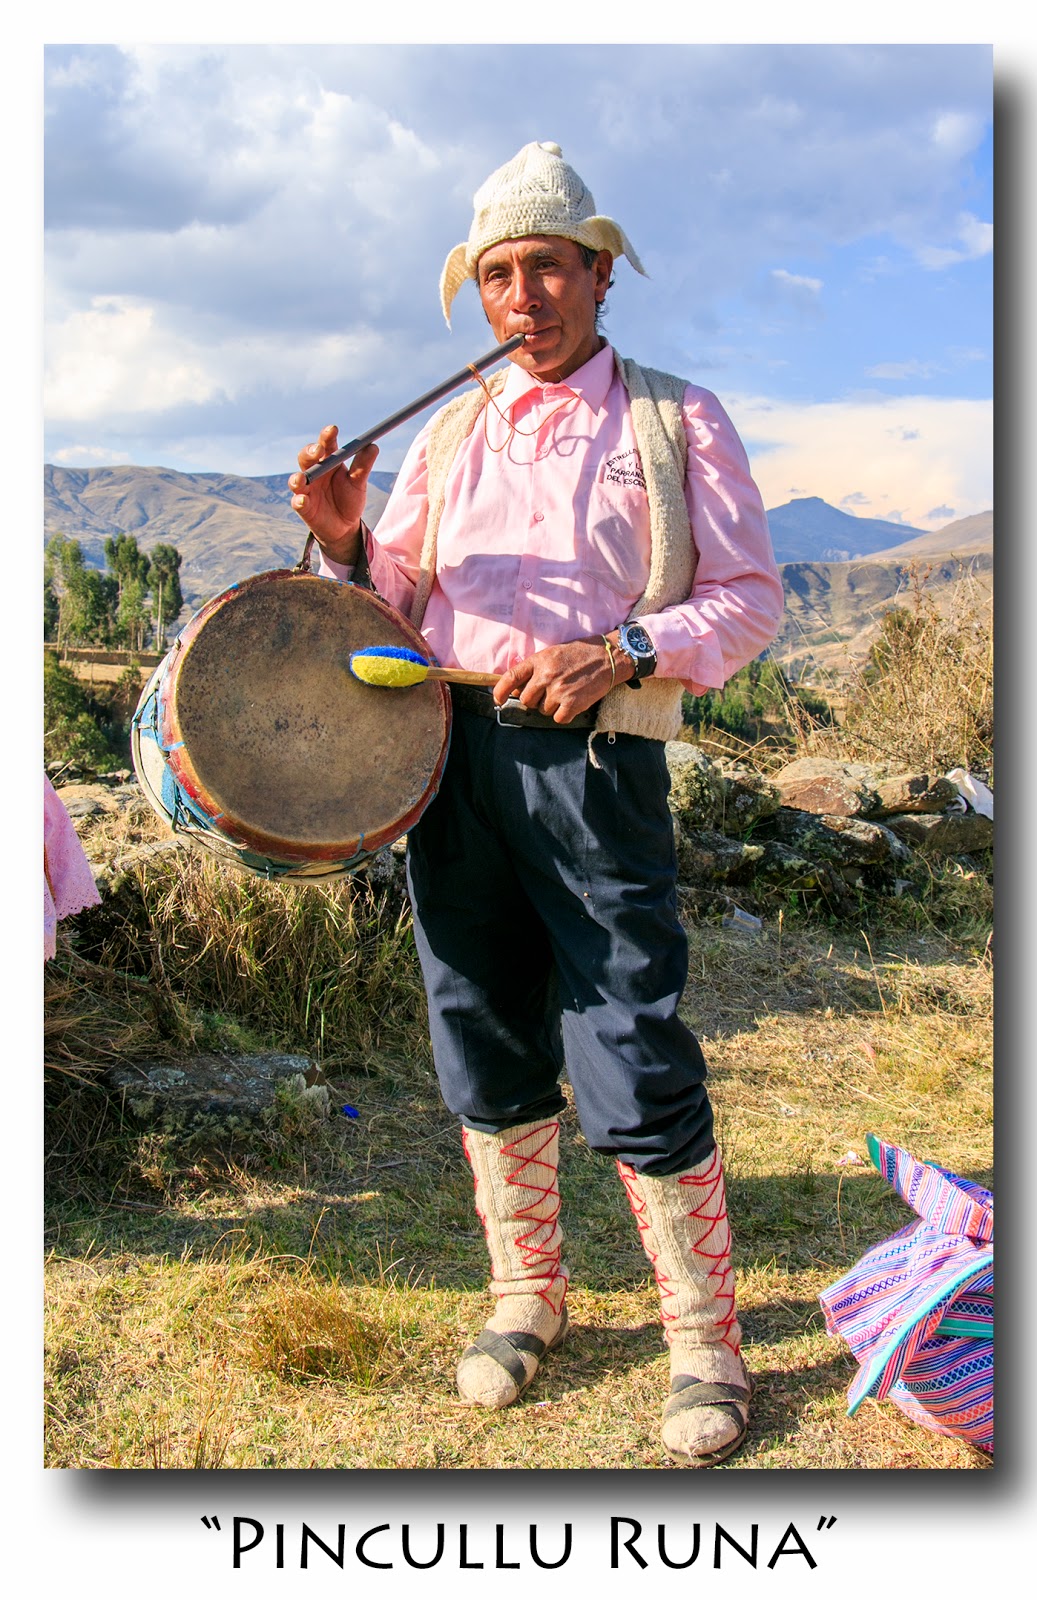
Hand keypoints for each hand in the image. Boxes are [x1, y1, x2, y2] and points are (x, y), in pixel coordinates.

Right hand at [288, 425, 378, 564]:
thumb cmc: (350, 499)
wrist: (345, 527)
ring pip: (296, 479)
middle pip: (306, 457)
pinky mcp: (303, 507)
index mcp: (328, 462)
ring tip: (302, 478)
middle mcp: (314, 472)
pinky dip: (299, 501)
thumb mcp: (358, 483)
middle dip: (310, 452)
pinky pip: (298, 502)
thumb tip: (373, 446)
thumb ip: (363, 466)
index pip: (326, 445)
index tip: (333, 429)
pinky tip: (303, 500)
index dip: (327, 436)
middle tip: (318, 451)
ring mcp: (306, 489)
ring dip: (298, 478)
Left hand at [494, 635, 634, 722]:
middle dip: (534, 699)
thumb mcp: (552, 653)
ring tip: (565, 692)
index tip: (498, 699)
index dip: (501, 691)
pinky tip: (572, 701)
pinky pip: (558, 718)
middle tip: (549, 691)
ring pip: (543, 710)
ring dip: (551, 706)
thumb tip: (517, 689)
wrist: (607, 657)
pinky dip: (564, 714)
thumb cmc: (579, 654)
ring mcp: (559, 691)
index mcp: (539, 661)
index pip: (511, 678)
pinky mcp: (572, 704)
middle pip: (526, 700)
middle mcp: (546, 676)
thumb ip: (535, 668)